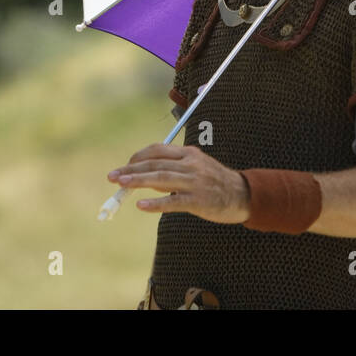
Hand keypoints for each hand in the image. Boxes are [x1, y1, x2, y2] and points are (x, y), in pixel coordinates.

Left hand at [107, 144, 250, 223]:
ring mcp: (195, 182)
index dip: (138, 157)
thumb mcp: (197, 166)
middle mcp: (190, 164)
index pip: (158, 150)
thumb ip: (174, 167)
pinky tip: (142, 205)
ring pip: (161, 179)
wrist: (242, 194)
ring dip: (138, 181)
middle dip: (131, 170)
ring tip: (121, 185)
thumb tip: (147, 174)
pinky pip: (173, 201)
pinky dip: (156, 203)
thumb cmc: (215, 181)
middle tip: (113, 176)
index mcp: (189, 154)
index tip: (124, 166)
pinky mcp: (199, 200)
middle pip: (155, 164)